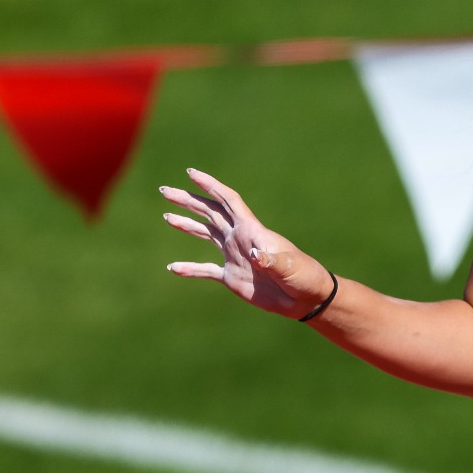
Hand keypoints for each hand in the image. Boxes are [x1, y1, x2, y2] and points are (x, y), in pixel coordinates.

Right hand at [160, 169, 333, 318]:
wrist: (307, 298)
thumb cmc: (303, 276)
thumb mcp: (289, 267)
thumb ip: (271, 260)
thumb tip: (254, 254)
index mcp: (252, 230)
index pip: (228, 201)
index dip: (211, 186)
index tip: (191, 173)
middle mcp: (240, 238)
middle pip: (210, 212)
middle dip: (189, 201)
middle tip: (165, 191)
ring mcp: (234, 256)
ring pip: (206, 234)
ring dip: (187, 224)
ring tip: (167, 216)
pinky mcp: (232, 276)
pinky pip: (205, 270)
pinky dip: (189, 269)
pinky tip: (173, 268)